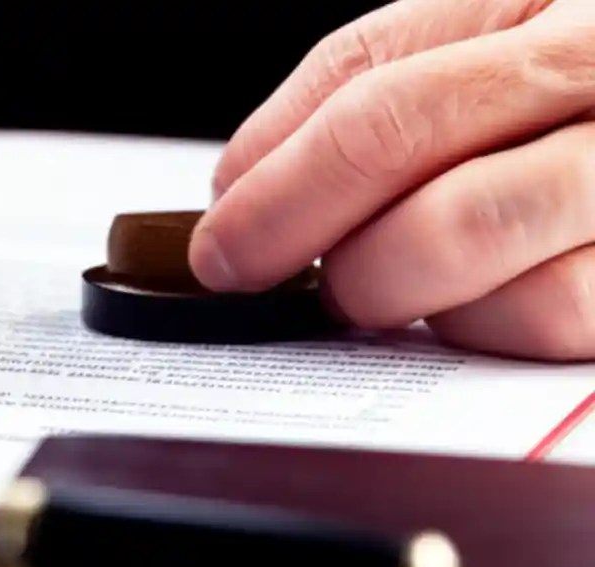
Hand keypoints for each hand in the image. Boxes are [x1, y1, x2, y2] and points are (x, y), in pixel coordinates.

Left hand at [189, 0, 594, 360]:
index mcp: (537, 0)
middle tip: (257, 268)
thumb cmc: (578, 109)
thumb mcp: (490, 58)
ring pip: (466, 229)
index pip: (371, 74)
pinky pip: (547, 312)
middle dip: (297, 222)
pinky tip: (479, 306)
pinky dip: (481, 326)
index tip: (218, 238)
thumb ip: (371, 96)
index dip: (273, 166)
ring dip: (388, 280)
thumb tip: (241, 185)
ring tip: (382, 282)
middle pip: (399, 134)